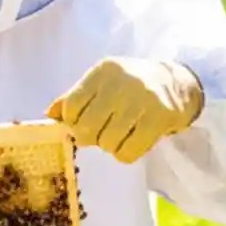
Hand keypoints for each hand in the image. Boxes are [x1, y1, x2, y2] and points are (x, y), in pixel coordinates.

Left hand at [46, 58, 203, 163]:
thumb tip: (49, 115)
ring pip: (107, 143)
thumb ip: (74, 98)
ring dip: (110, 146)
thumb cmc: (130, 86)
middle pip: (87, 128)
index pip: (71, 107)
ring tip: (121, 135)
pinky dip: (126, 153)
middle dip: (90, 137)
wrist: (177, 82)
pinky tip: (133, 141)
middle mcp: (122, 81)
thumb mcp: (102, 83)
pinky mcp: (160, 116)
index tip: (84, 123)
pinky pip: (129, 152)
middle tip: (102, 133)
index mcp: (103, 71)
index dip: (73, 123)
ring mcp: (143, 98)